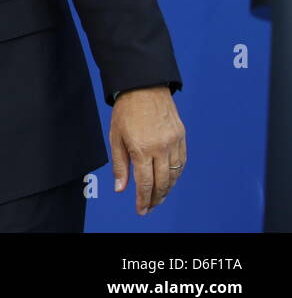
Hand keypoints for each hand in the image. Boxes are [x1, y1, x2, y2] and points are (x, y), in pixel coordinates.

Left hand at [109, 85, 185, 214]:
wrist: (144, 86)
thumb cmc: (126, 111)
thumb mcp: (115, 137)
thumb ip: (120, 165)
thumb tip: (120, 188)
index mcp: (141, 149)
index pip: (145, 183)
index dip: (144, 200)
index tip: (141, 210)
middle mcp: (160, 148)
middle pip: (162, 183)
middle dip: (156, 199)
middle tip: (150, 207)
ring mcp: (174, 142)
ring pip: (174, 175)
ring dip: (167, 189)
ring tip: (159, 197)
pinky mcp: (181, 137)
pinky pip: (181, 162)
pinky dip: (176, 174)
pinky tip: (169, 179)